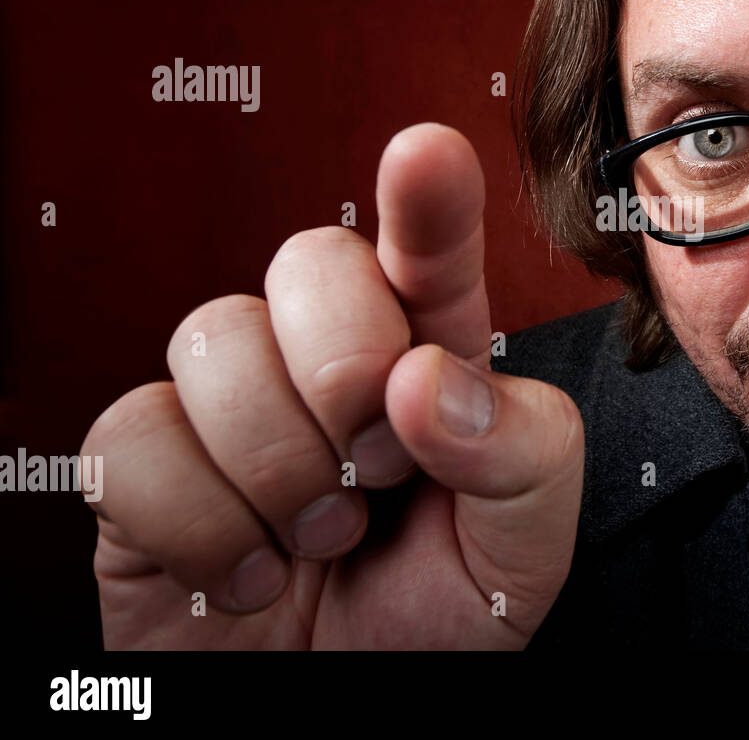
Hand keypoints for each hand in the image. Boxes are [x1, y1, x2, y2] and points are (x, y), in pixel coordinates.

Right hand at [82, 124, 583, 648]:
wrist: (332, 711)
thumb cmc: (430, 621)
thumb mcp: (520, 554)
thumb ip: (523, 457)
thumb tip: (425, 381)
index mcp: (431, 362)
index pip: (429, 255)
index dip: (427, 201)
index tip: (427, 154)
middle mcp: (326, 359)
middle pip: (310, 260)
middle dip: (345, 367)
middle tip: (378, 468)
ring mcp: (229, 400)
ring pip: (215, 336)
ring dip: (278, 466)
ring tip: (321, 535)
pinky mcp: (144, 458)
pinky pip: (136, 435)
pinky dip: (203, 527)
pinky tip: (247, 569)